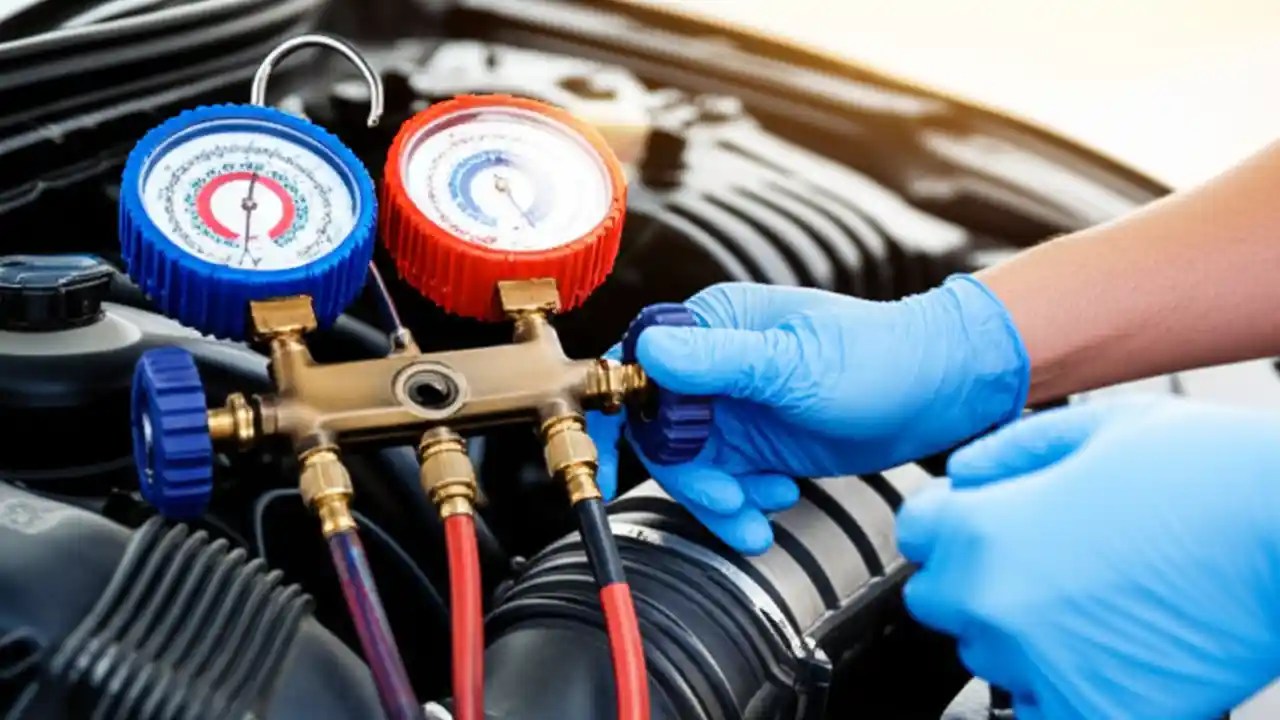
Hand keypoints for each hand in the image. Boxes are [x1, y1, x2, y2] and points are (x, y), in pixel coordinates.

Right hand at [590, 275, 1028, 552]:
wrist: (941, 392)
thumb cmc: (880, 357)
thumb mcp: (794, 364)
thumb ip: (719, 360)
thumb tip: (649, 351)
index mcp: (714, 325)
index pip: (640, 368)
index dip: (622, 413)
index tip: (612, 458)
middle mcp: (716, 364)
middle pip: (660, 430)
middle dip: (688, 474)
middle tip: (727, 498)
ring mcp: (735, 407)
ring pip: (691, 466)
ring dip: (719, 498)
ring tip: (761, 511)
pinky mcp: (757, 444)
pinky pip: (725, 483)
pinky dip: (741, 505)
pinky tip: (776, 503)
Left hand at [898, 397, 1279, 719]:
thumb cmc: (1206, 475)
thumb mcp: (1092, 427)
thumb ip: (1005, 453)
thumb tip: (962, 477)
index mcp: (983, 533)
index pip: (915, 535)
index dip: (951, 521)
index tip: (981, 523)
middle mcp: (996, 606)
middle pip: (941, 599)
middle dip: (979, 578)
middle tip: (1048, 562)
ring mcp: (1041, 671)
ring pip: (989, 659)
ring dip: (1021, 635)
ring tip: (1093, 601)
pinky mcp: (1093, 716)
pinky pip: (1039, 712)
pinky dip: (1062, 690)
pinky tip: (1104, 652)